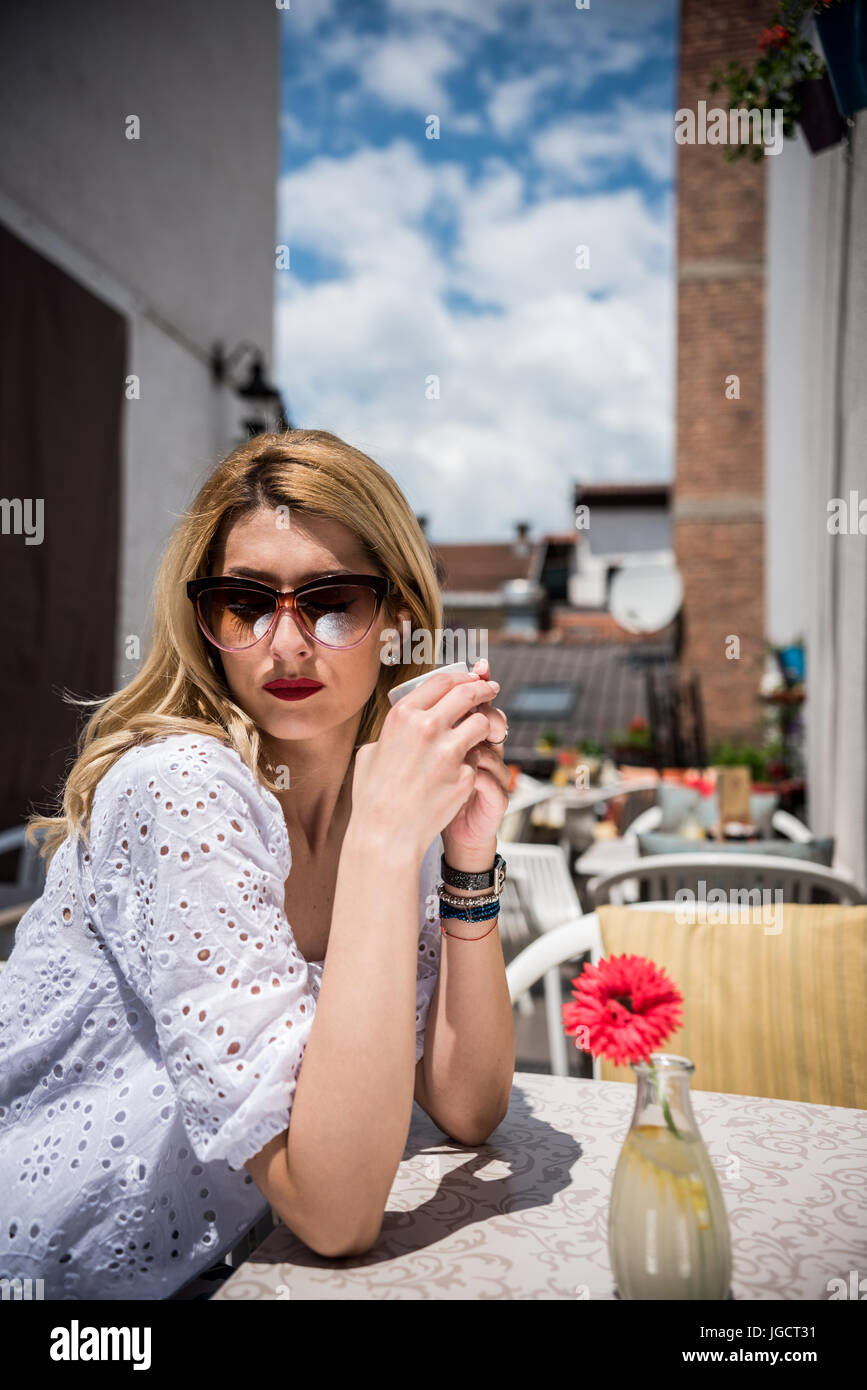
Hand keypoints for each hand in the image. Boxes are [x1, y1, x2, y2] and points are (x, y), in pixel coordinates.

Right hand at [350, 665, 500, 863]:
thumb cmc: (374, 796)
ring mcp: (449, 752)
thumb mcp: (372, 752)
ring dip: (485, 726)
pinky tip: (459, 776)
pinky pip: (476, 760)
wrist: (386, 834)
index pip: (441, 681)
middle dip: (484, 689)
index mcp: (403, 716)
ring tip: (483, 732)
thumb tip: (404, 725)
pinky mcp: (465, 775)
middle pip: (468, 694)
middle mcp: (427, 727)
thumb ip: (393, 733)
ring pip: (482, 723)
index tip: (472, 679)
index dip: (461, 677)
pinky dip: (472, 764)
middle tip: (492, 690)